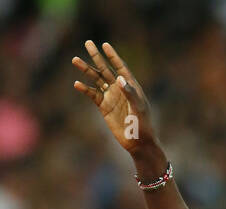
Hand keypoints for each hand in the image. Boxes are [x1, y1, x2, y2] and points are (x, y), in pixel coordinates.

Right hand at [72, 40, 156, 154]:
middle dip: (96, 56)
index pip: (120, 67)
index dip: (113, 56)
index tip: (105, 45)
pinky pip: (93, 95)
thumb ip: (130, 93)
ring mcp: (111, 97)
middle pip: (106, 69)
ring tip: (75, 60)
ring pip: (96, 79)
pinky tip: (77, 84)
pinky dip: (85, 89)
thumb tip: (119, 78)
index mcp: (130, 86)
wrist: (138, 143)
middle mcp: (119, 88)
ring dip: (86, 70)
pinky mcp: (104, 107)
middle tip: (87, 43)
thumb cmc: (143, 126)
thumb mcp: (138, 109)